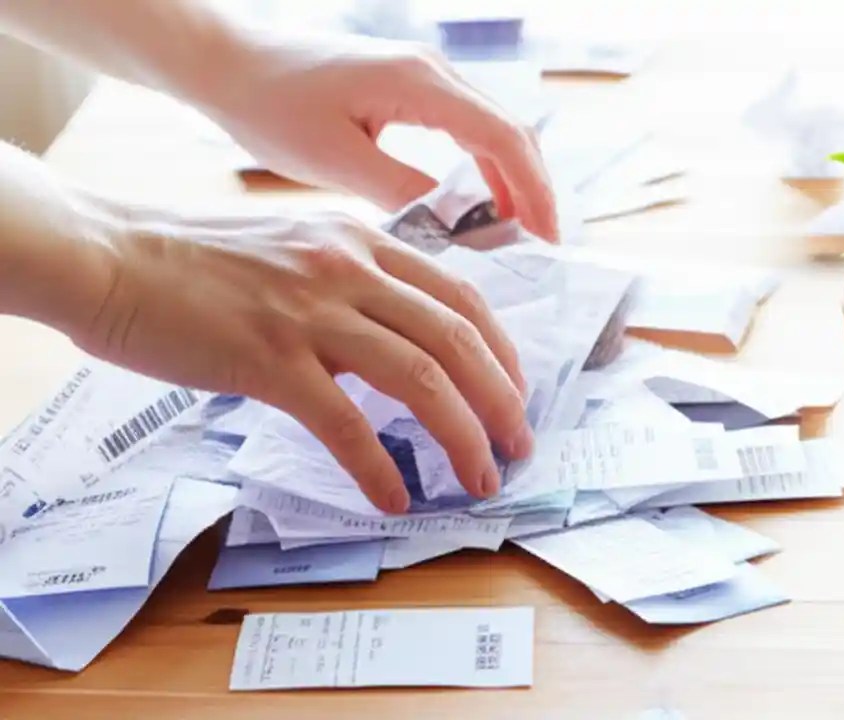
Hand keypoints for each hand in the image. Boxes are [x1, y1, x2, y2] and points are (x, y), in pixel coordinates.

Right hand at [79, 206, 533, 512]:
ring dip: (463, 435)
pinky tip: (393, 497)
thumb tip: (401, 336)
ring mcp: (310, 311)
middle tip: (518, 445)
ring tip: (480, 477)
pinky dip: (378, 466)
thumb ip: (351, 279)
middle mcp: (348, 268)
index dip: (502, 349)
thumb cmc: (196, 261)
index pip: (461, 294)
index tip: (515, 390)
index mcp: (360, 242)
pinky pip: (344, 421)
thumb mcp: (296, 246)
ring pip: (420, 377)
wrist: (111, 256)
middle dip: (501, 399)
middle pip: (457, 337)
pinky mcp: (267, 358)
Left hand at [197, 33, 558, 240]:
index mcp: (419, 83)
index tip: (546, 238)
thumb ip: (401, 190)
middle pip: (510, 131)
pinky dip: (484, 166)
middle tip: (545, 244)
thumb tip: (457, 225)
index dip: (533, 191)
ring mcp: (423, 74)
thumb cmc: (269, 105)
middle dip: (534, 188)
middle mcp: (432, 70)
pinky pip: (466, 126)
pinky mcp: (409, 85)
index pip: (503, 138)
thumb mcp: (334, 161)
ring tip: (521, 232)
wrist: (228, 62)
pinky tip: (482, 203)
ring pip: (492, 129)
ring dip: (512, 179)